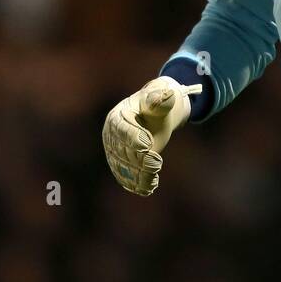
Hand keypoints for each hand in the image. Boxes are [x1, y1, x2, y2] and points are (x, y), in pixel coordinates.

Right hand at [102, 77, 202, 195]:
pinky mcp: (121, 166)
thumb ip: (160, 100)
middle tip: (156, 162)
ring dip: (138, 175)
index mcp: (117, 118)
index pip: (122, 130)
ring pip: (124, 168)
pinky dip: (137, 184)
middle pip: (123, 152)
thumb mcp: (157, 100)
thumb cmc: (154, 105)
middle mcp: (111, 138)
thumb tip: (169, 94)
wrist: (152, 116)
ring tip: (153, 179)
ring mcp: (115, 153)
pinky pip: (127, 178)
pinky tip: (150, 187)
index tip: (148, 144)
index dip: (133, 137)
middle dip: (139, 159)